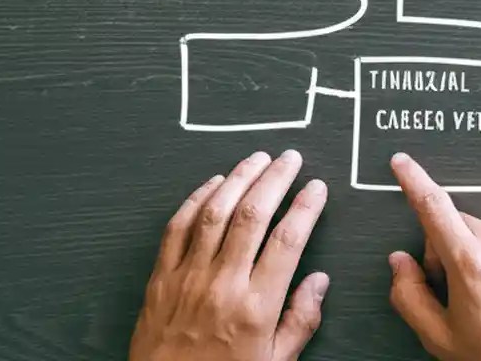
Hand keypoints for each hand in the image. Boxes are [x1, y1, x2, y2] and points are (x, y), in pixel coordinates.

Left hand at [130, 150, 329, 360]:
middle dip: (275, 179)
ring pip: (215, 212)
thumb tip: (319, 282)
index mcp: (256, 307)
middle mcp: (222, 285)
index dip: (305, 207)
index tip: (316, 188)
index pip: (287, 241)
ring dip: (238, 179)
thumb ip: (300, 321)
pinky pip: (177, 228)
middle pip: (252, 216)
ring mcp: (187, 278)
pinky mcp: (160, 279)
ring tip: (257, 159)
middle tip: (290, 159)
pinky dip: (196, 199)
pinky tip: (214, 183)